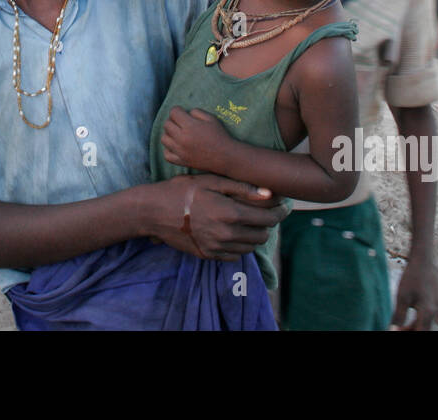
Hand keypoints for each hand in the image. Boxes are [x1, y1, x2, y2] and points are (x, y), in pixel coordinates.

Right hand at [149, 175, 282, 261]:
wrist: (153, 211)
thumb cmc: (182, 191)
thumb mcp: (211, 181)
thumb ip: (242, 188)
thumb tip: (269, 193)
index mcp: (230, 214)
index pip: (268, 219)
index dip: (280, 212)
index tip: (284, 206)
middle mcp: (226, 235)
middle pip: (262, 235)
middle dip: (268, 224)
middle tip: (266, 212)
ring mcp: (217, 248)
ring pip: (250, 247)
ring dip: (255, 235)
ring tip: (251, 221)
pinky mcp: (208, 255)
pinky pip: (234, 256)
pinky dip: (240, 246)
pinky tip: (234, 232)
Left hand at [161, 107, 232, 174]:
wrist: (225, 156)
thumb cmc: (219, 135)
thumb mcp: (211, 118)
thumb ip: (196, 112)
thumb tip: (185, 113)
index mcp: (190, 126)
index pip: (173, 113)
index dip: (178, 110)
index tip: (182, 113)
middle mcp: (182, 138)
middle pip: (167, 124)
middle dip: (173, 121)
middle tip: (181, 123)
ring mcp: (180, 151)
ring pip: (164, 138)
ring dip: (169, 134)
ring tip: (178, 134)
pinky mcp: (181, 161)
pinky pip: (166, 155)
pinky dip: (169, 149)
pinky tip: (176, 146)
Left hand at [391, 257, 437, 329]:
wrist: (424, 258)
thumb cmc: (411, 277)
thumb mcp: (401, 297)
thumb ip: (398, 316)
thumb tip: (392, 330)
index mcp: (429, 310)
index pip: (424, 330)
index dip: (415, 330)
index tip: (411, 325)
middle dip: (436, 322)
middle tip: (425, 314)